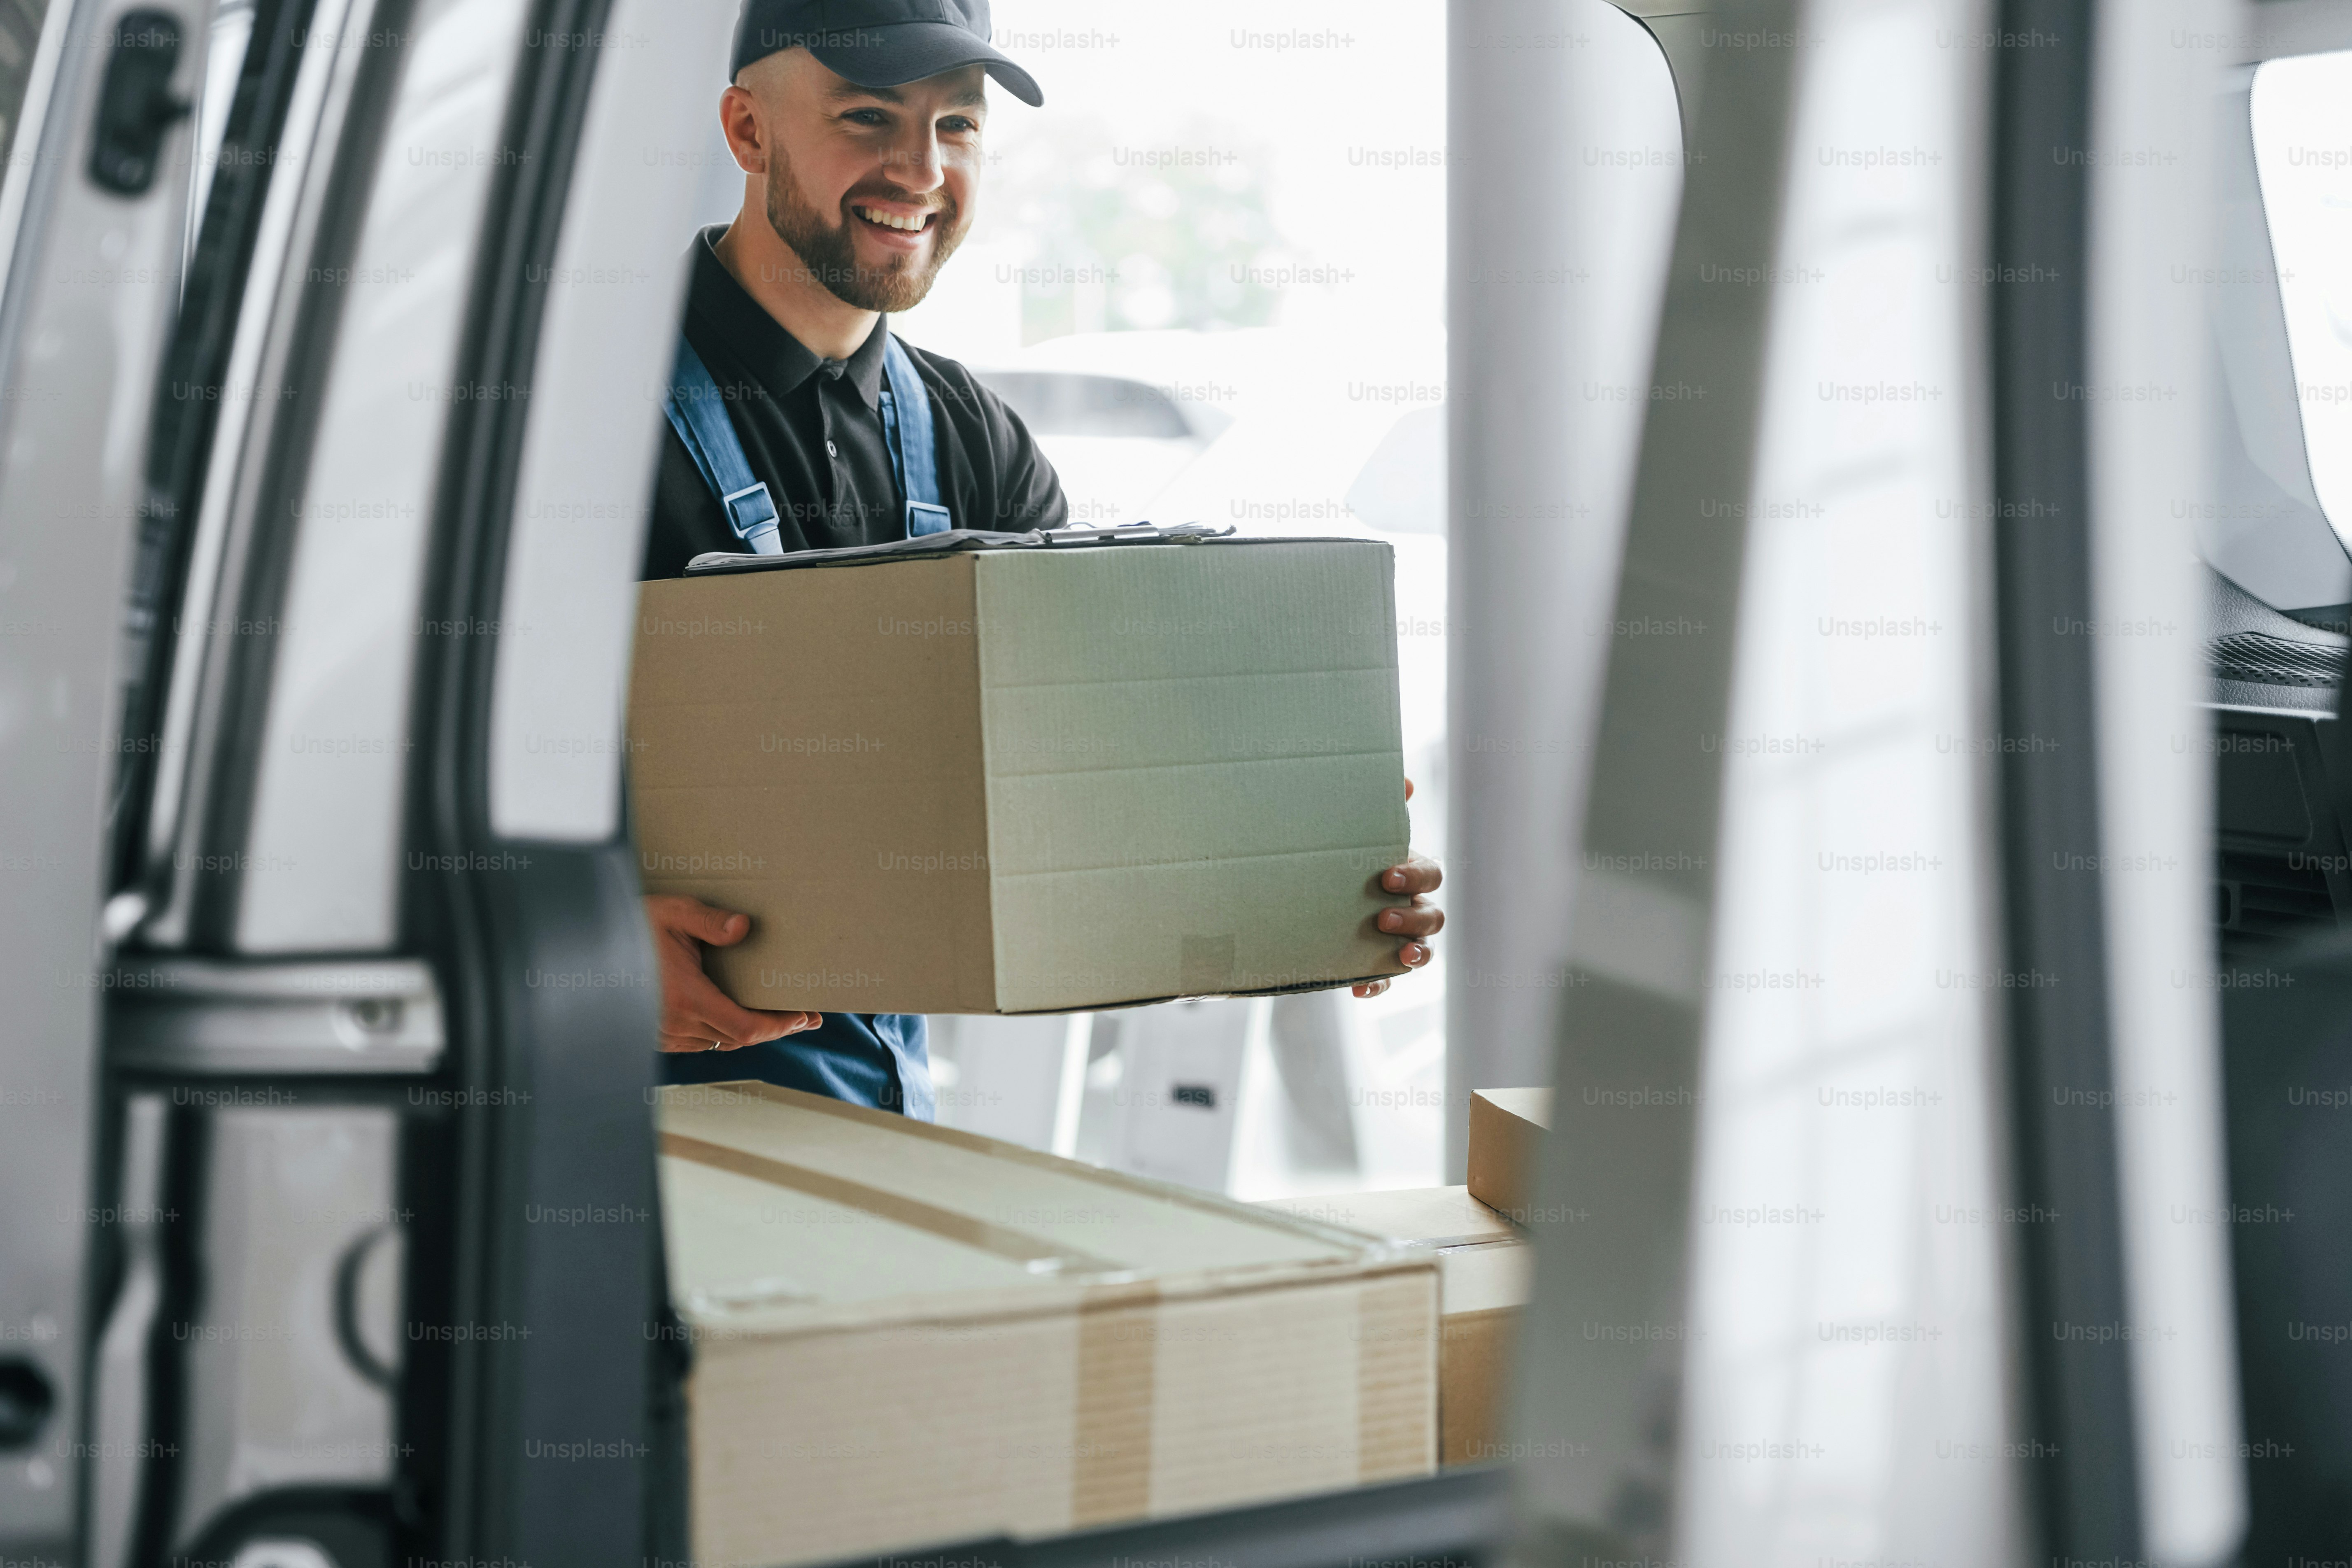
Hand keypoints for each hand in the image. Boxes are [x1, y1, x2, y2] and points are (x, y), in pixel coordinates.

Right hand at [645, 895, 821, 1051]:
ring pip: (720, 1043)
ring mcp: (665, 1033)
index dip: (780, 1026)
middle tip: (805, 1018)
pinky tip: (735, 1018)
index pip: (746, 1028)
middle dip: (775, 1029)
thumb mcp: (673, 913)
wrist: (589, 947)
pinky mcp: (656, 1035)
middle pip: (739, 1039)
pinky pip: (698, 1043)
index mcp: (687, 998)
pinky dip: (722, 1034)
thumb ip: (710, 920)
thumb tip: (744, 927)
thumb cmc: (632, 926)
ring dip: (750, 1033)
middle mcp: (677, 1024)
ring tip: (779, 1019)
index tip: (805, 1016)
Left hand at [1356, 777, 1442, 998]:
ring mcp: (1396, 938)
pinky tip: (1359, 989)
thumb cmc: (1336, 856)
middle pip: (1433, 916)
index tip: (1386, 877)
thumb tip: (1406, 780)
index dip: (1415, 875)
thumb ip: (1376, 808)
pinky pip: (1387, 980)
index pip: (1430, 874)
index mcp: (1407, 873)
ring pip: (1423, 949)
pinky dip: (1378, 985)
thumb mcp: (1349, 831)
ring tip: (1400, 956)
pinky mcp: (1375, 964)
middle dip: (1414, 916)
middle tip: (1383, 917)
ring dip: (1415, 952)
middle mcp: (1409, 905)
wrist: (1298, 895)